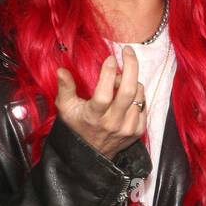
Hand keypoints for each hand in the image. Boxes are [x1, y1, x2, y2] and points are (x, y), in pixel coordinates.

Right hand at [55, 46, 147, 160]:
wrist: (93, 154)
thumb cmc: (78, 126)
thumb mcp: (66, 108)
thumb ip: (65, 88)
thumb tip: (62, 69)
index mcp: (94, 117)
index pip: (105, 93)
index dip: (109, 73)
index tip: (110, 58)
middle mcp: (113, 123)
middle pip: (128, 91)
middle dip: (131, 66)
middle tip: (127, 51)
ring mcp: (128, 128)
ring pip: (138, 95)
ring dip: (132, 81)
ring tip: (120, 80)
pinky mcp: (138, 131)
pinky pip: (143, 105)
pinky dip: (138, 94)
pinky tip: (127, 94)